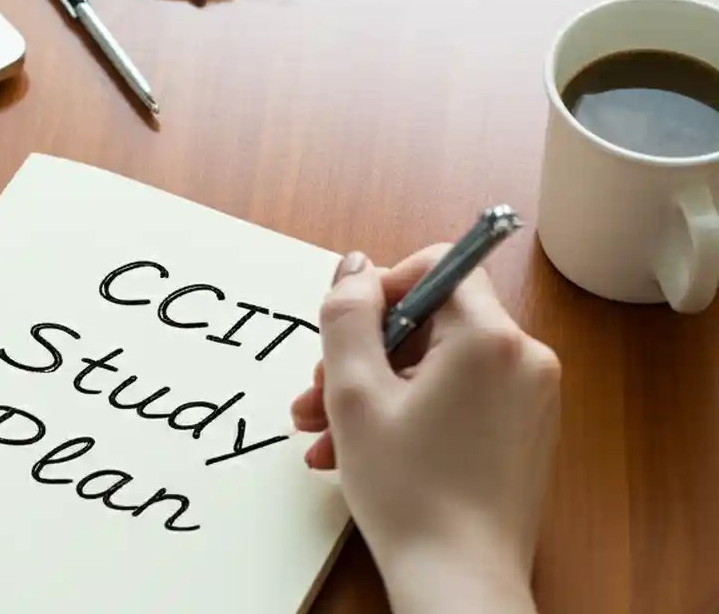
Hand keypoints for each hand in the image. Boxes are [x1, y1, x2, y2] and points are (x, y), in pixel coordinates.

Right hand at [291, 246, 559, 613]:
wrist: (459, 582)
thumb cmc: (409, 492)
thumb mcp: (354, 392)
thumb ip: (347, 315)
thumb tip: (354, 266)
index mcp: (490, 337)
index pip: (438, 266)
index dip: (382, 288)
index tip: (346, 329)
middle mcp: (524, 358)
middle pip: (431, 322)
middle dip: (364, 353)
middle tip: (317, 393)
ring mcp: (530, 398)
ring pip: (437, 365)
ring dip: (375, 390)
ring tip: (325, 433)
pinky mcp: (524, 432)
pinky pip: (458, 397)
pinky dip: (409, 412)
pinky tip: (361, 449)